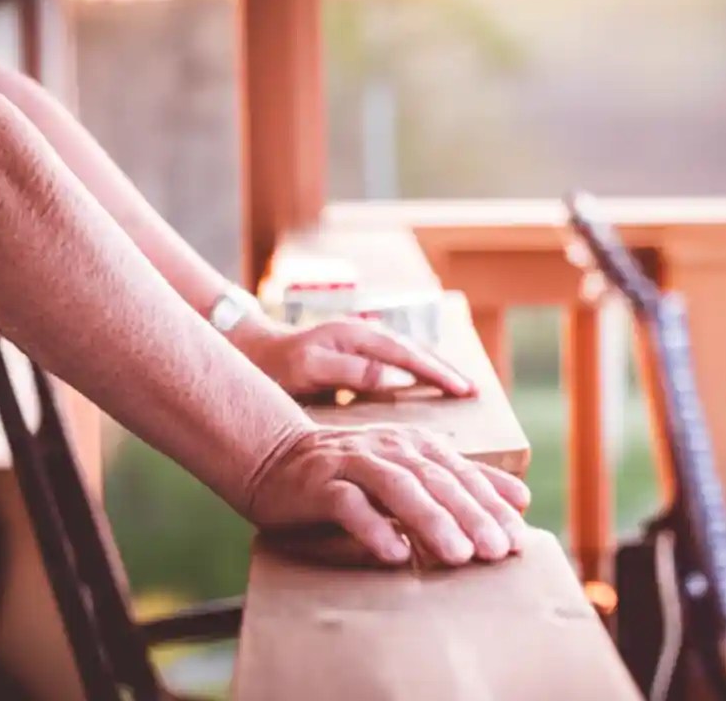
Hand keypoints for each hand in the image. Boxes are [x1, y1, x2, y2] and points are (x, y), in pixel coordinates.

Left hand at [235, 318, 475, 397]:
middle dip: (446, 371)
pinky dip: (417, 369)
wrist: (251, 351)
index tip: (463, 391)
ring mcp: (361, 341)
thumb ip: (350, 371)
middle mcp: (364, 333)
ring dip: (436, 369)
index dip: (437, 374)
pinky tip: (428, 383)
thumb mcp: (309, 369)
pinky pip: (396, 359)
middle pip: (415, 351)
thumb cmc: (276, 366)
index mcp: (357, 336)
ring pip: (408, 353)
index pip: (408, 356)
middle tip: (475, 392)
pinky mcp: (356, 352)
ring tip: (462, 387)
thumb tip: (396, 377)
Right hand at [245, 424, 530, 565]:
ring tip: (459, 555)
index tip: (517, 540)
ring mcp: (355, 464)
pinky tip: (395, 554)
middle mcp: (391, 450)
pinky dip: (373, 528)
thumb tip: (521, 499)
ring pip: (400, 490)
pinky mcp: (321, 484)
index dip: (492, 507)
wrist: (276, 457)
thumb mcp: (411, 470)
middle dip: (471, 517)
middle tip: (498, 551)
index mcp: (417, 447)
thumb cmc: (352, 472)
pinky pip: (350, 505)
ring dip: (431, 521)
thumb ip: (462, 481)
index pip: (463, 477)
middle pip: (438, 483)